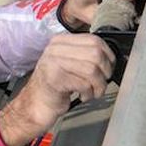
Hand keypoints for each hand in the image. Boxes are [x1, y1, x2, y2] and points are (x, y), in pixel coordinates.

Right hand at [0, 34, 115, 145]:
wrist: (34, 106)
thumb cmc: (55, 88)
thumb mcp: (68, 65)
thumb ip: (84, 56)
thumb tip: (110, 56)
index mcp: (60, 42)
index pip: (94, 40)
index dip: (108, 55)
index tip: (108, 68)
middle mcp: (55, 49)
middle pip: (95, 54)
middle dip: (105, 72)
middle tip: (101, 83)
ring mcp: (53, 63)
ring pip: (92, 70)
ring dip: (98, 85)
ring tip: (93, 92)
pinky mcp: (55, 79)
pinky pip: (84, 84)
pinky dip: (89, 93)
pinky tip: (83, 96)